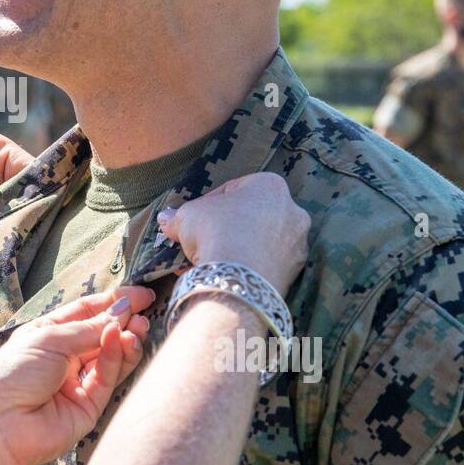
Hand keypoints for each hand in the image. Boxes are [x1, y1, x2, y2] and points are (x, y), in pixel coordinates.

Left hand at [0, 287, 153, 464]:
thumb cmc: (10, 373)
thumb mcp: (48, 339)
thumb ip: (88, 328)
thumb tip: (121, 311)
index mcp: (48, 335)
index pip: (87, 313)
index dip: (113, 302)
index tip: (141, 294)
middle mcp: (65, 358)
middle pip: (102, 334)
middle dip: (124, 320)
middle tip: (146, 309)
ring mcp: (77, 383)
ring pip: (111, 357)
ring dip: (126, 339)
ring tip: (139, 326)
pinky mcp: (89, 407)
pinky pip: (108, 378)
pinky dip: (116, 357)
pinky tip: (121, 340)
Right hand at [157, 172, 309, 294]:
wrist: (238, 278)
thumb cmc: (215, 232)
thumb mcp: (187, 216)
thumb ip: (178, 215)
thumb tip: (166, 218)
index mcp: (270, 185)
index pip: (232, 190)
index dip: (206, 204)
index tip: (191, 220)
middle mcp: (293, 211)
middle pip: (250, 216)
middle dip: (225, 228)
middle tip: (201, 240)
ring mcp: (297, 244)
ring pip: (260, 242)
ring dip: (236, 249)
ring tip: (208, 262)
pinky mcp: (295, 272)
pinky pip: (265, 264)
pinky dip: (246, 268)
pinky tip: (223, 276)